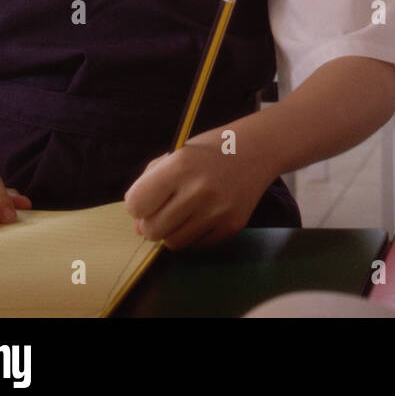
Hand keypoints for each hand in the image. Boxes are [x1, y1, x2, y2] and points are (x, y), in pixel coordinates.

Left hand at [124, 133, 274, 248]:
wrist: (258, 150)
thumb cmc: (209, 151)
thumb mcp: (175, 155)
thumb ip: (148, 185)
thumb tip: (138, 228)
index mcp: (180, 166)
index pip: (136, 205)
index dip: (137, 204)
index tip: (148, 198)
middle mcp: (199, 190)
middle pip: (152, 230)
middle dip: (151, 223)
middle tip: (164, 210)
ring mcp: (218, 211)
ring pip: (173, 242)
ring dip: (172, 231)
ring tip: (184, 212)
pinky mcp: (232, 226)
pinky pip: (197, 244)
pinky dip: (194, 234)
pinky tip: (203, 215)